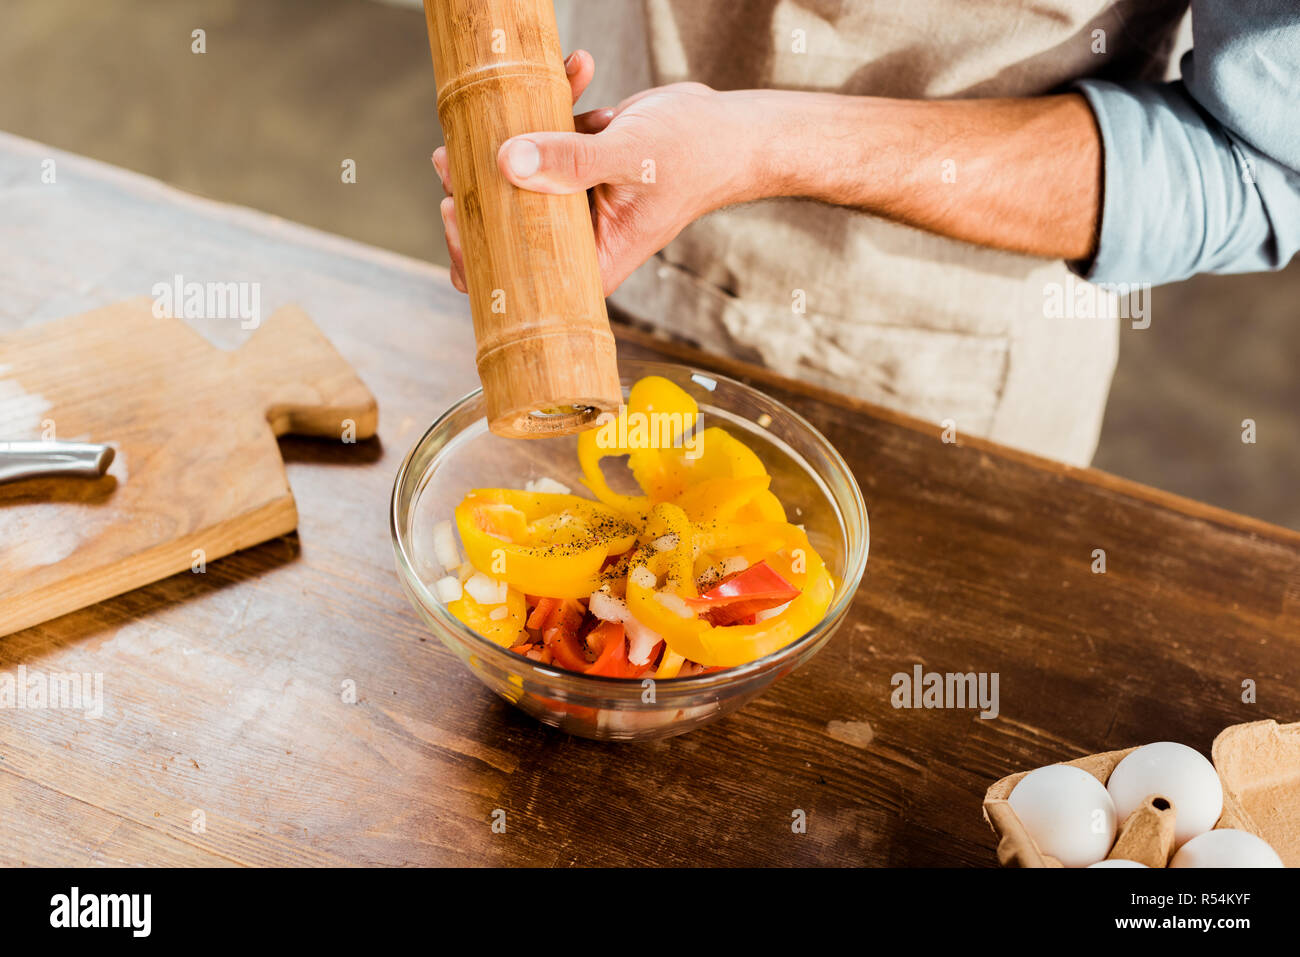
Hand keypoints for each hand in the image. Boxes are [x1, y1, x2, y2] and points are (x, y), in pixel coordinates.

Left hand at [433, 50, 760, 295]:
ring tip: (492, 115)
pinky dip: (554, 102)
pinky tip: (578, 68)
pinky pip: (547, 140)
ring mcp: (576, 199)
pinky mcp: (579, 164)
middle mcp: (580, 237)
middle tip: (452, 157)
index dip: (475, 255)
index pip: (518, 279)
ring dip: (502, 141)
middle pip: (505, 228)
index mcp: (591, 261)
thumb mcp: (630, 159)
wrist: (730, 129)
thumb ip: (571, 161)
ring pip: (516, 180)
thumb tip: (508, 162)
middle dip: (474, 189)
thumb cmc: (695, 156)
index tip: (454, 210)